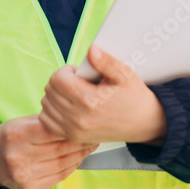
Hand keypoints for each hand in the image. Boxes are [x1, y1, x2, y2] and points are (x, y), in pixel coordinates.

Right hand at [0, 114, 97, 188]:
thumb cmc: (11, 136)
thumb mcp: (23, 122)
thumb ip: (47, 122)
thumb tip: (77, 121)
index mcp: (17, 134)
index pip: (53, 131)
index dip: (73, 129)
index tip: (87, 126)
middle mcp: (18, 156)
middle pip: (60, 149)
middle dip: (81, 143)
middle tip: (94, 137)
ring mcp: (23, 174)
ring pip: (62, 164)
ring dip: (80, 155)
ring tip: (89, 147)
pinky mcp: (28, 188)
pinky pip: (58, 177)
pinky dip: (71, 167)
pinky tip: (78, 159)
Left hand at [39, 46, 167, 144]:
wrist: (144, 123)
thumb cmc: (134, 97)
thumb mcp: (125, 75)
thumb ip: (106, 61)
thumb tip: (91, 50)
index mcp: (90, 101)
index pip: (58, 79)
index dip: (66, 71)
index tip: (79, 72)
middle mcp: (79, 118)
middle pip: (49, 91)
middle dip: (60, 81)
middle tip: (77, 82)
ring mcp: (74, 130)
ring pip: (45, 106)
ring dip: (55, 96)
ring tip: (73, 94)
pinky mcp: (72, 137)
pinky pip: (47, 122)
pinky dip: (52, 112)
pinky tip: (66, 106)